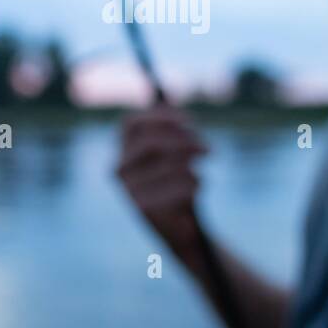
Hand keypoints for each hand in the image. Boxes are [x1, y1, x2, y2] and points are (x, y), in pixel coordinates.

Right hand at [115, 105, 207, 254]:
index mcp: (123, 152)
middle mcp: (118, 169)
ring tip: (199, 176)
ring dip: (192, 167)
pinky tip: (197, 190)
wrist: (182, 230)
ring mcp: (128, 190)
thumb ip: (168, 128)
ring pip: (168, 165)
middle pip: (152, 142)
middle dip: (184, 142)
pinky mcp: (142, 208)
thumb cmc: (179, 185)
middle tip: (208, 149)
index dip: (161, 117)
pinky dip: (193, 185)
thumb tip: (164, 97)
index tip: (189, 121)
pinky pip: (176, 187)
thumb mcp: (174, 154)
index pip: (131, 123)